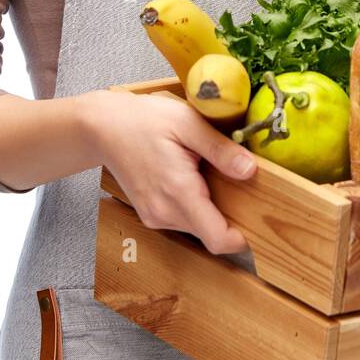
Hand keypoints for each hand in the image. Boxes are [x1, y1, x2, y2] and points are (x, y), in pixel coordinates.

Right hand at [84, 89, 256, 254]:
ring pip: (198, 227)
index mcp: (179, 192)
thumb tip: (251, 170)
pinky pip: (183, 220)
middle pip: (211, 234)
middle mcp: (165, 213)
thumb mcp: (188, 123)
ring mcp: (155, 217)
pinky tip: (189, 177)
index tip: (257, 220)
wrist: (103, 128)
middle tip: (235, 182)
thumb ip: (221, 149)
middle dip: (228, 215)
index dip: (243, 237)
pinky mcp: (151, 214)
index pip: (218, 239)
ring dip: (210, 208)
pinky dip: (194, 205)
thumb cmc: (143, 120)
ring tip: (205, 173)